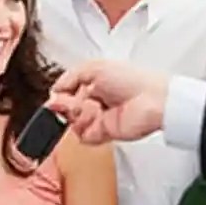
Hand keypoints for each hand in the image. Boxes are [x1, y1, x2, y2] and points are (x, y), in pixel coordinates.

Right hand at [45, 60, 169, 144]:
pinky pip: (83, 136)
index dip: (60, 94)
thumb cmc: (132, 79)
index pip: (64, 93)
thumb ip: (69, 77)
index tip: (60, 94)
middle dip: (66, 104)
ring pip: (72, 123)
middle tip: (73, 101)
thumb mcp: (94, 67)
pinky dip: (86, 128)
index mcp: (92, 84)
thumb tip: (53, 90)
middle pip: (65, 109)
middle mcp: (93, 102)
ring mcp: (97, 119)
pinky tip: (96, 118)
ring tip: (92, 107)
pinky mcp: (103, 134)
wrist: (152, 100)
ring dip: (78, 115)